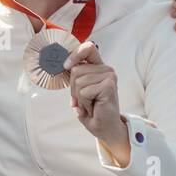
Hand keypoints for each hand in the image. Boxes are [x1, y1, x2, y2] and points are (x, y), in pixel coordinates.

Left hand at [64, 41, 129, 165]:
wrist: (106, 127)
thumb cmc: (94, 109)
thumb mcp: (80, 90)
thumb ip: (76, 77)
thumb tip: (67, 65)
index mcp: (98, 67)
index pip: (88, 48)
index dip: (75, 54)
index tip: (66, 65)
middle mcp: (106, 69)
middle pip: (75, 70)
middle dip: (74, 89)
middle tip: (86, 99)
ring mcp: (109, 76)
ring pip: (78, 82)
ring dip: (80, 97)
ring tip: (91, 103)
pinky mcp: (109, 85)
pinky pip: (84, 91)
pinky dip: (85, 102)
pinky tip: (94, 106)